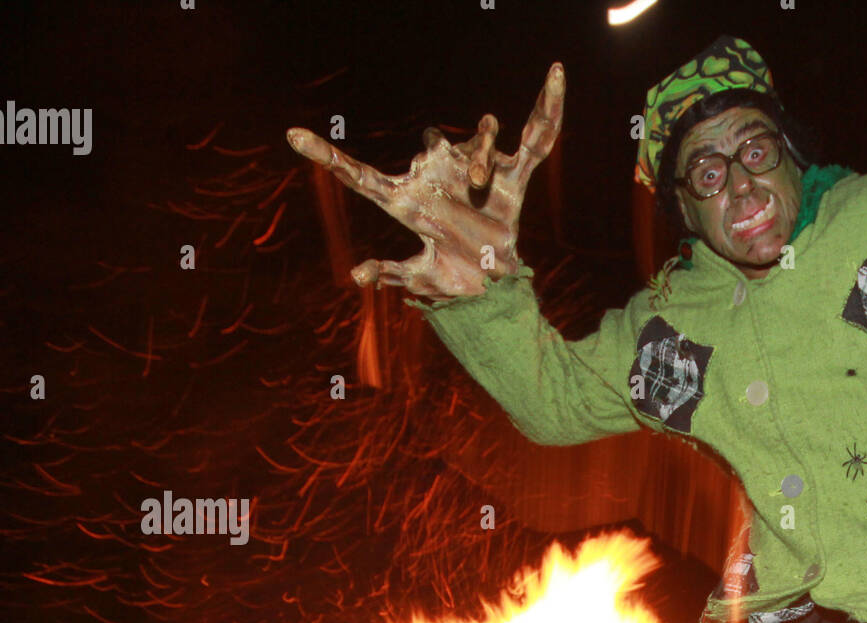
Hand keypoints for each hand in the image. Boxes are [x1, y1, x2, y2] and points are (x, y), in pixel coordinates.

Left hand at [286, 63, 564, 299]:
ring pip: (481, 138)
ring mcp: (473, 172)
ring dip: (484, 154)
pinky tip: (558, 73)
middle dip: (447, 153)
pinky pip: (533, 137)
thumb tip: (356, 276)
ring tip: (486, 182)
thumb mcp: (419, 278)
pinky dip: (548, 106)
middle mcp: (438, 175)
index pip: (357, 175)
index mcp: (406, 200)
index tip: (290, 136)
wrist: (493, 288)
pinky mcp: (512, 177)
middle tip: (466, 182)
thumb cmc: (452, 279)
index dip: (325, 157)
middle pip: (436, 139)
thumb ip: (389, 274)